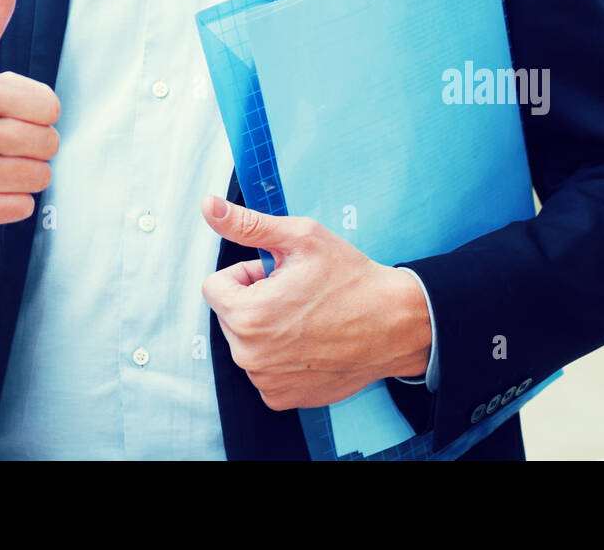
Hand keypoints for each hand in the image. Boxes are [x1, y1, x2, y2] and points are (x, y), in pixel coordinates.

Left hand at [200, 196, 429, 410]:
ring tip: (306, 317)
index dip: (247, 273)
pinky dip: (279, 354)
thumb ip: (247, 225)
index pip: (215, 286)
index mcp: (247, 315)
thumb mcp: (299, 238)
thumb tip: (209, 206)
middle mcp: (250, 356)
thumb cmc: (350, 278)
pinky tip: (310, 343)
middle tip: (296, 294)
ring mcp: (265, 381)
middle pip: (229, 314)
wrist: (395, 323)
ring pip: (246, 341)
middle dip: (255, 299)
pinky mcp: (281, 397)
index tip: (277, 274)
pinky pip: (263, 367)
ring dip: (266, 327)